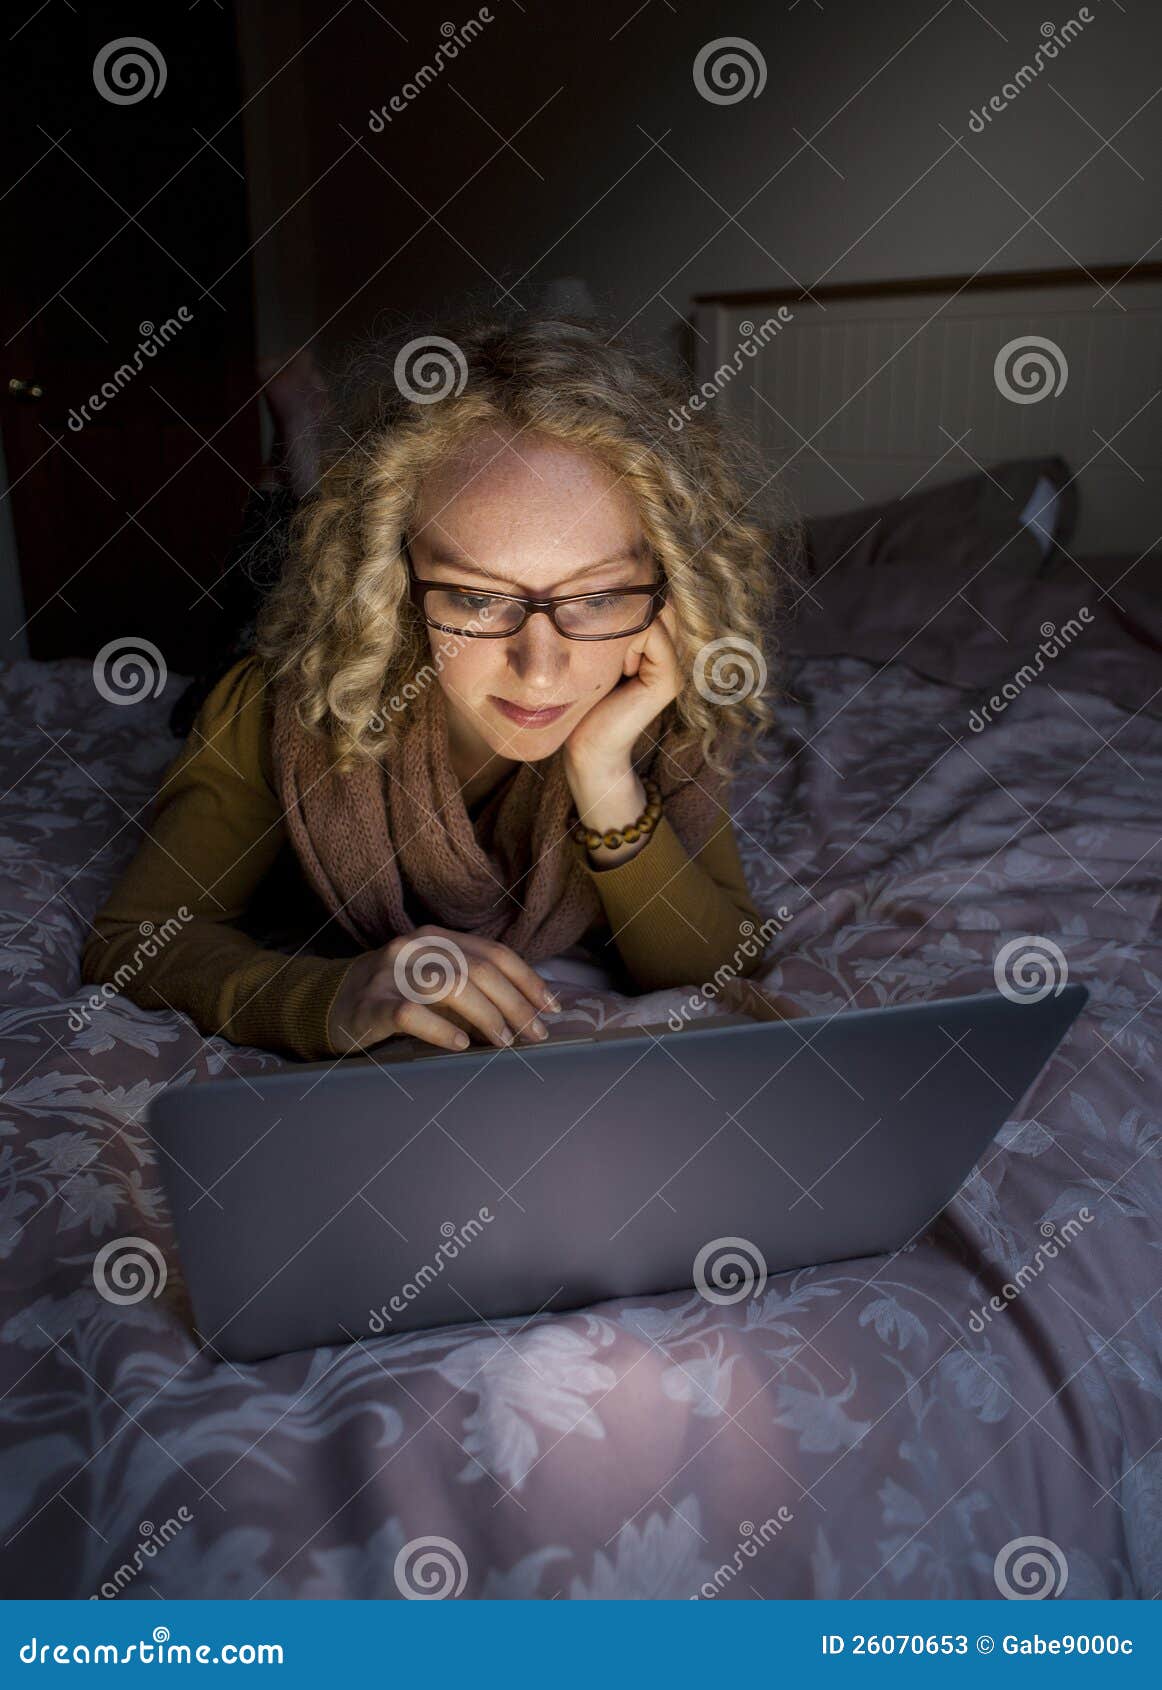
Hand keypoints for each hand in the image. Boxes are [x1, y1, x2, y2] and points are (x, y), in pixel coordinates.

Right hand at [327, 925, 561, 1055]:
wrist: (329, 1002)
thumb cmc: (395, 994)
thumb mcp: (434, 980)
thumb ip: (473, 987)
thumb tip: (528, 1012)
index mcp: (436, 937)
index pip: (494, 953)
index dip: (528, 980)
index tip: (552, 1008)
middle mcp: (415, 947)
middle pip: (478, 969)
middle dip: (515, 1004)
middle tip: (535, 1035)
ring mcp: (391, 974)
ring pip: (450, 985)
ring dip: (486, 1016)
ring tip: (505, 1042)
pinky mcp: (370, 1004)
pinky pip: (411, 1013)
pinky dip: (440, 1029)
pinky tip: (459, 1046)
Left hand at [562, 600, 681, 778]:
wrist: (587, 745)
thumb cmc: (588, 696)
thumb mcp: (603, 648)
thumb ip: (622, 619)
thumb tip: (626, 580)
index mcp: (667, 644)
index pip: (658, 595)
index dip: (630, 603)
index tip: (607, 639)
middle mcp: (680, 653)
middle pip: (658, 599)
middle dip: (629, 613)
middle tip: (611, 652)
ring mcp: (679, 667)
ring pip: (652, 613)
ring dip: (623, 630)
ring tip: (616, 665)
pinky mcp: (669, 680)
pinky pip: (650, 633)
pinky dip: (625, 645)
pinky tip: (619, 672)